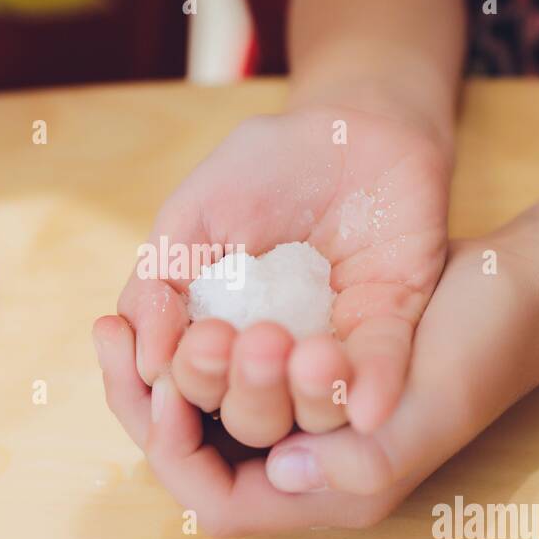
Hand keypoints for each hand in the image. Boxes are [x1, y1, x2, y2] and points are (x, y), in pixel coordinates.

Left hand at [95, 234, 538, 534]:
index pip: (218, 501)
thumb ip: (359, 462)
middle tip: (118, 336)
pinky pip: (221, 364)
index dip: (175, 453)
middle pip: (197, 451)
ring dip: (163, 365)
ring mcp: (297, 412)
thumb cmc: (478, 350)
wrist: (511, 287)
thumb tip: (278, 472)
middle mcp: (305, 459)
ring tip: (123, 318)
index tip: (164, 389)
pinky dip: (188, 337)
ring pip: (201, 406)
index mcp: (332, 487)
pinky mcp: (295, 363)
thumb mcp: (427, 412)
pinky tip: (165, 300)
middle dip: (155, 399)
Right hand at [115, 105, 450, 470]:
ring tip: (307, 356)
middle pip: (252, 416)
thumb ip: (160, 282)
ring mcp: (332, 347)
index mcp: (214, 335)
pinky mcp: (391, 326)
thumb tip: (147, 361)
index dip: (190, 376)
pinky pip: (383, 371)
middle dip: (247, 388)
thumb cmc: (261, 167)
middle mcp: (272, 358)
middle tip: (253, 340)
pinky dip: (373, 389)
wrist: (347, 122)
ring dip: (308, 395)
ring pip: (318, 409)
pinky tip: (367, 409)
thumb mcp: (193, 215)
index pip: (191, 386)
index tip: (201, 340)